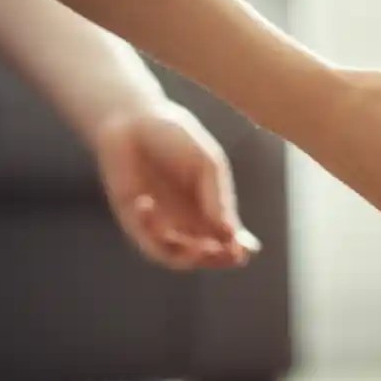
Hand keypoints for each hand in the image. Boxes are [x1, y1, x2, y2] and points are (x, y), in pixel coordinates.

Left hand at [93, 102, 258, 268]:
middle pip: (206, 255)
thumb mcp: (206, 164)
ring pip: (176, 256)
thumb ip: (216, 198)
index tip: (247, 249)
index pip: (229, 239)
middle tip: (220, 251)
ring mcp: (162, 224)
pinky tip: (147, 201)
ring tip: (197, 246)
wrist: (134, 121)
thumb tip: (230, 234)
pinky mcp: (135, 222)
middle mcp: (189, 221)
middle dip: (216, 259)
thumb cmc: (176, 138)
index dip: (240, 249)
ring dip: (187, 256)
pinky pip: (146, 239)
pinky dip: (149, 227)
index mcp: (212, 208)